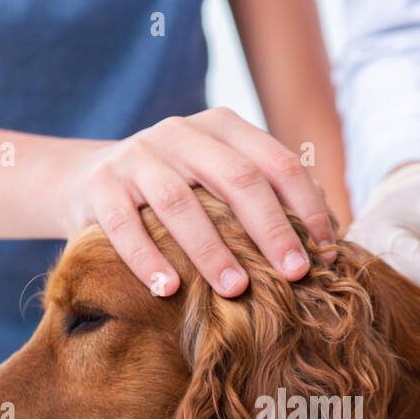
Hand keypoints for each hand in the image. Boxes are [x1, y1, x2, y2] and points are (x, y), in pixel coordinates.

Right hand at [73, 107, 335, 297]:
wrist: (89, 177)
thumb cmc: (178, 190)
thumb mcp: (220, 180)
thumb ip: (268, 197)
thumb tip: (330, 240)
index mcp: (222, 128)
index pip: (277, 162)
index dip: (307, 207)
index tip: (327, 253)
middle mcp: (181, 133)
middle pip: (236, 178)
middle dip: (270, 229)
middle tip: (294, 275)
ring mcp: (137, 156)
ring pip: (180, 202)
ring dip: (212, 250)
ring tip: (236, 290)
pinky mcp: (100, 185)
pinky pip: (124, 224)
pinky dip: (147, 259)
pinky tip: (168, 290)